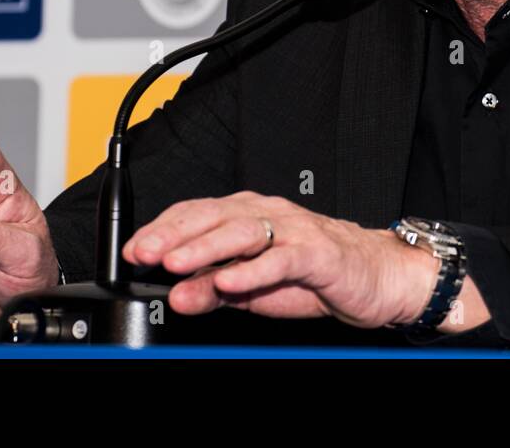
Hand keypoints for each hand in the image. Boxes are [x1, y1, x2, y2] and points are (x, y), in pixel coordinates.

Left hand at [122, 191, 471, 329]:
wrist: (376, 277)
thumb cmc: (314, 274)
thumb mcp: (252, 288)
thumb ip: (213, 289)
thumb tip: (176, 295)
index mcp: (248, 215)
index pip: (196, 214)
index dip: (162, 229)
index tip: (133, 251)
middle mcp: (268, 214)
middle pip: (213, 217)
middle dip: (173, 235)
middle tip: (144, 253)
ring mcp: (293, 230)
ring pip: (242, 232)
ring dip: (205, 247)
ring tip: (175, 263)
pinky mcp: (316, 253)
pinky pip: (281, 259)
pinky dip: (252, 270)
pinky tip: (228, 281)